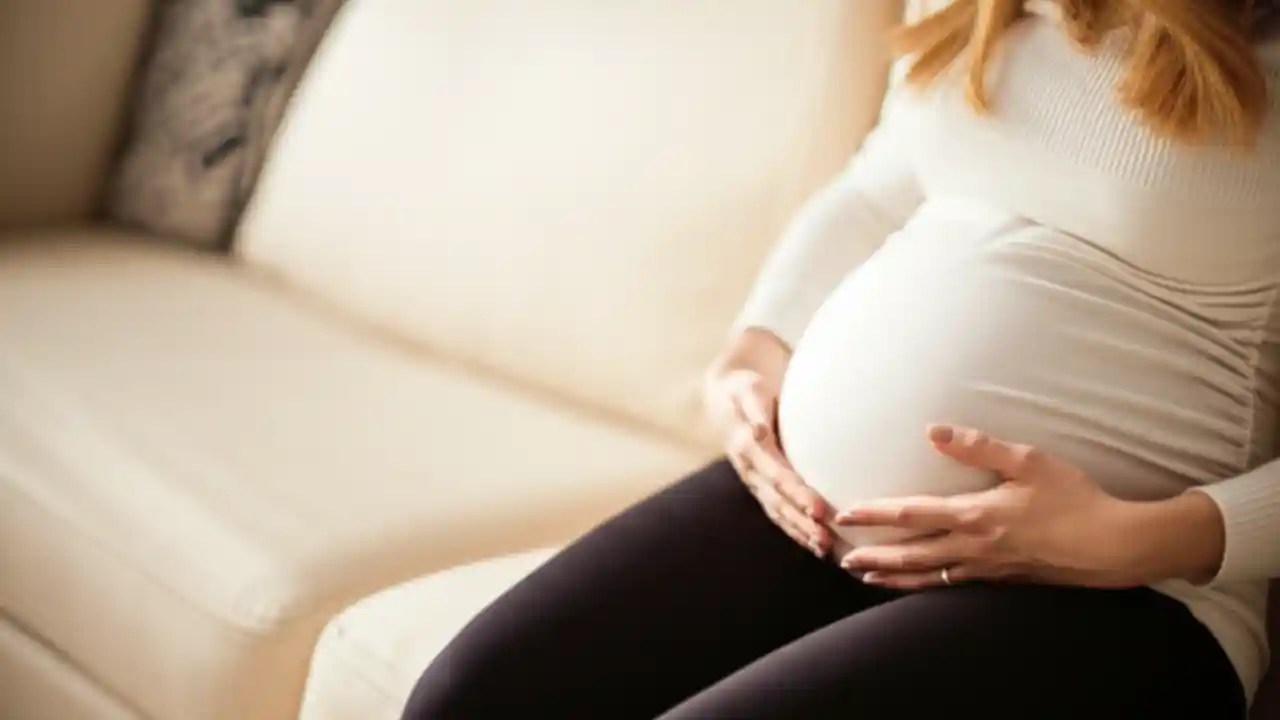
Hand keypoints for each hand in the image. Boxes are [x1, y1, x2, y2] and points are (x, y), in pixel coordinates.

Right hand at [703, 332, 833, 557]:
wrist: (728, 396)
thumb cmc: (745, 388)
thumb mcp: (748, 390)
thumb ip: (755, 408)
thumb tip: (758, 430)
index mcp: (748, 447)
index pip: (777, 474)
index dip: (797, 493)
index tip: (818, 508)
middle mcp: (750, 470)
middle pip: (778, 501)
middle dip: (801, 521)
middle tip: (826, 538)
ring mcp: (755, 481)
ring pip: (778, 512)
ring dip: (800, 531)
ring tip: (824, 548)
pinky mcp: (762, 486)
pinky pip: (778, 512)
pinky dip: (795, 530)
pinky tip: (815, 545)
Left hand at [831, 423, 1223, 589]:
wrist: (1112, 546)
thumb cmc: (1074, 498)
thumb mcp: (1029, 461)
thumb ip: (978, 446)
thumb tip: (933, 431)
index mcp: (974, 514)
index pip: (911, 514)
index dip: (875, 514)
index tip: (845, 513)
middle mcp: (973, 546)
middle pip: (910, 553)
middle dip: (873, 554)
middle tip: (840, 556)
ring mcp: (986, 567)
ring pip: (928, 575)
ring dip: (893, 575)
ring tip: (865, 576)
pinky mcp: (1002, 578)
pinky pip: (952, 583)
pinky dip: (926, 584)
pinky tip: (917, 583)